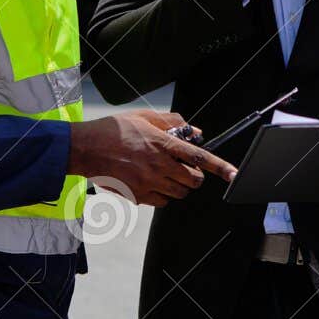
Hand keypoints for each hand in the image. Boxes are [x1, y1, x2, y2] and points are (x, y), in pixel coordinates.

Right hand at [68, 110, 236, 205]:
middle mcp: (158, 166)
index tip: (233, 174)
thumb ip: (172, 122)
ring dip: (179, 185)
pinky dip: (164, 194)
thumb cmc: (113, 130)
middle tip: (184, 167)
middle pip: (193, 180)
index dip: (219, 166)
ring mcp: (148, 183)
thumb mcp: (143, 116)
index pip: (198, 157)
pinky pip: (163, 202)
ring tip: (165, 173)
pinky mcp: (138, 196)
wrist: (84, 148)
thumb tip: (195, 131)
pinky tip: (153, 182)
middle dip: (194, 175)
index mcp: (161, 144)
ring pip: (179, 192)